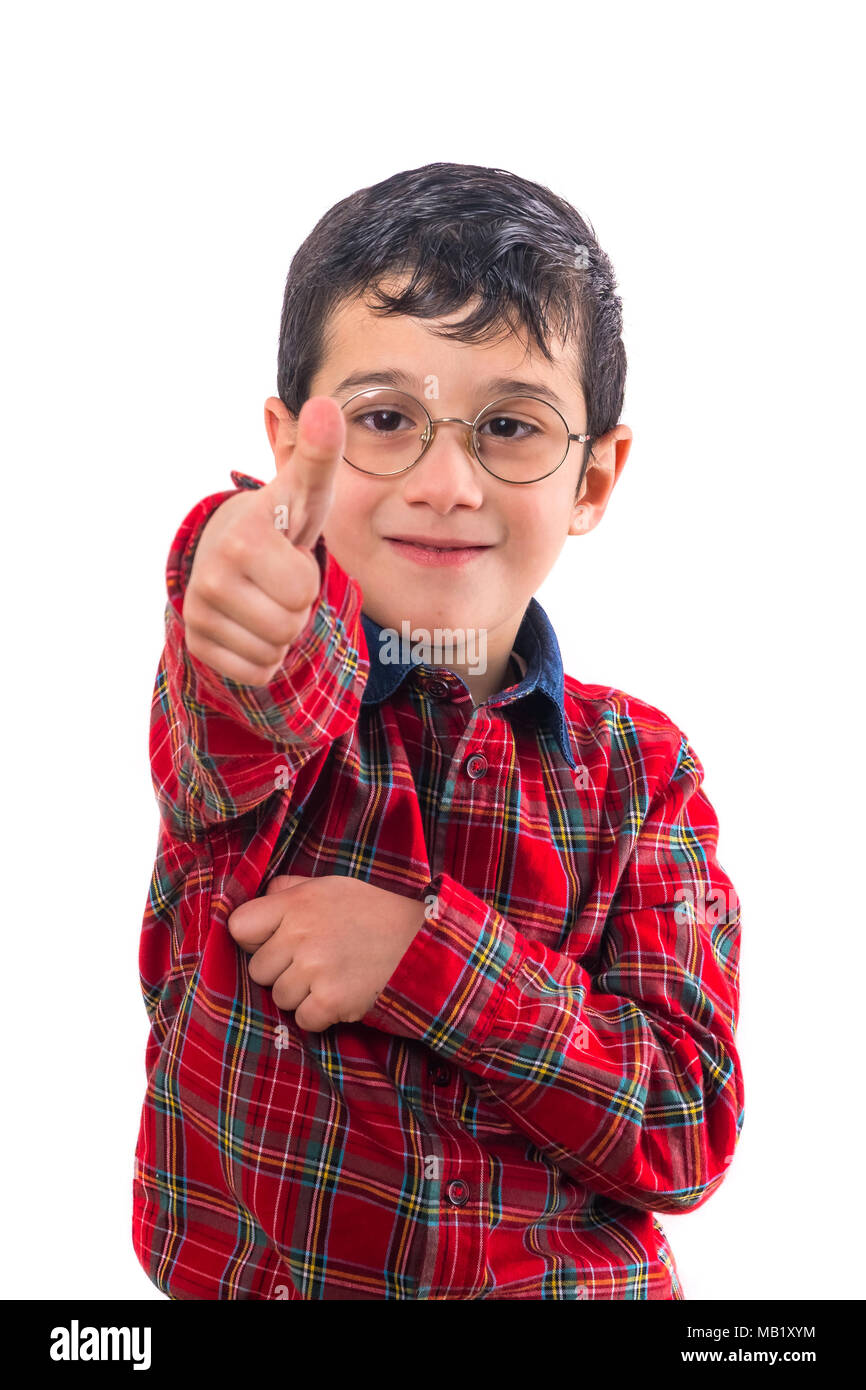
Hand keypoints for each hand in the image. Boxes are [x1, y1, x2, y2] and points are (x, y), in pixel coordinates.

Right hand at [182, 396, 345, 684]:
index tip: (286, 552)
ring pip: (273, 651)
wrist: (229, 547)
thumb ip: (319, 453)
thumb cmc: (281, 521)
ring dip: (281, 632)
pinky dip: (262, 655)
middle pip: (290, 626)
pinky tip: (251, 621)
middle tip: (279, 580)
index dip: (308, 577)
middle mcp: (213, 574)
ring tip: (266, 597)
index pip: (304, 590)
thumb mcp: (305, 490)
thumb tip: (328, 403)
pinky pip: (255, 671)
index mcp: (244, 537)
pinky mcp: (196, 641)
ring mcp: (198, 610)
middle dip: (296, 607)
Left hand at [227, 873, 427, 1031]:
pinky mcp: (330, 1001)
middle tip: (314, 961)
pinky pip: (302, 1019)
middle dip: (281, 970)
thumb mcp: (331, 887)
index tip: (273, 940)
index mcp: (297, 903)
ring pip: (279, 997)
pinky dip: (319, 1015)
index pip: (239, 926)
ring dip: (301, 994)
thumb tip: (263, 894)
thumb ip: (291, 889)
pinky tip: (340, 995)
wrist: (421, 946)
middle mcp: (300, 935)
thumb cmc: (373, 913)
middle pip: (258, 969)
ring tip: (331, 976)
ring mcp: (314, 970)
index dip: (253, 937)